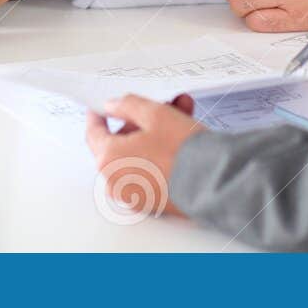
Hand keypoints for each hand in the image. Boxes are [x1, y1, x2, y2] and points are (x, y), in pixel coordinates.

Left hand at [84, 93, 203, 218]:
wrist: (213, 184)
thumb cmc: (183, 153)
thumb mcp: (155, 114)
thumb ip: (128, 105)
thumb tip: (112, 106)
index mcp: (108, 160)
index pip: (94, 133)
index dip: (99, 116)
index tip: (102, 107)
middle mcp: (116, 182)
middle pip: (120, 142)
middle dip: (140, 121)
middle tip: (160, 105)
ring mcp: (134, 195)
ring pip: (139, 154)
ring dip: (155, 133)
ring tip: (181, 113)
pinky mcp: (153, 202)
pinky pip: (150, 170)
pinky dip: (160, 154)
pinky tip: (182, 138)